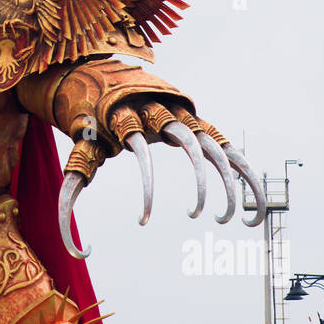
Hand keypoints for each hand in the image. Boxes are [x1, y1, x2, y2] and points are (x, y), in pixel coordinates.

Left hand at [59, 100, 264, 258]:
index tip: (143, 222)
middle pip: (188, 139)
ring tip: (229, 220)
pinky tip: (254, 202)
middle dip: (198, 180)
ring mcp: (183, 113)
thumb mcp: (75, 153)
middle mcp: (160, 108)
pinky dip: (243, 172)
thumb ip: (69, 197)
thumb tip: (81, 252)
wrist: (98, 71)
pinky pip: (227, 146)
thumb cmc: (86, 120)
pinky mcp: (197, 120)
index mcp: (126, 112)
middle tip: (196, 216)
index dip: (145, 188)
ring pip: (214, 143)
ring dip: (227, 181)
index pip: (140, 149)